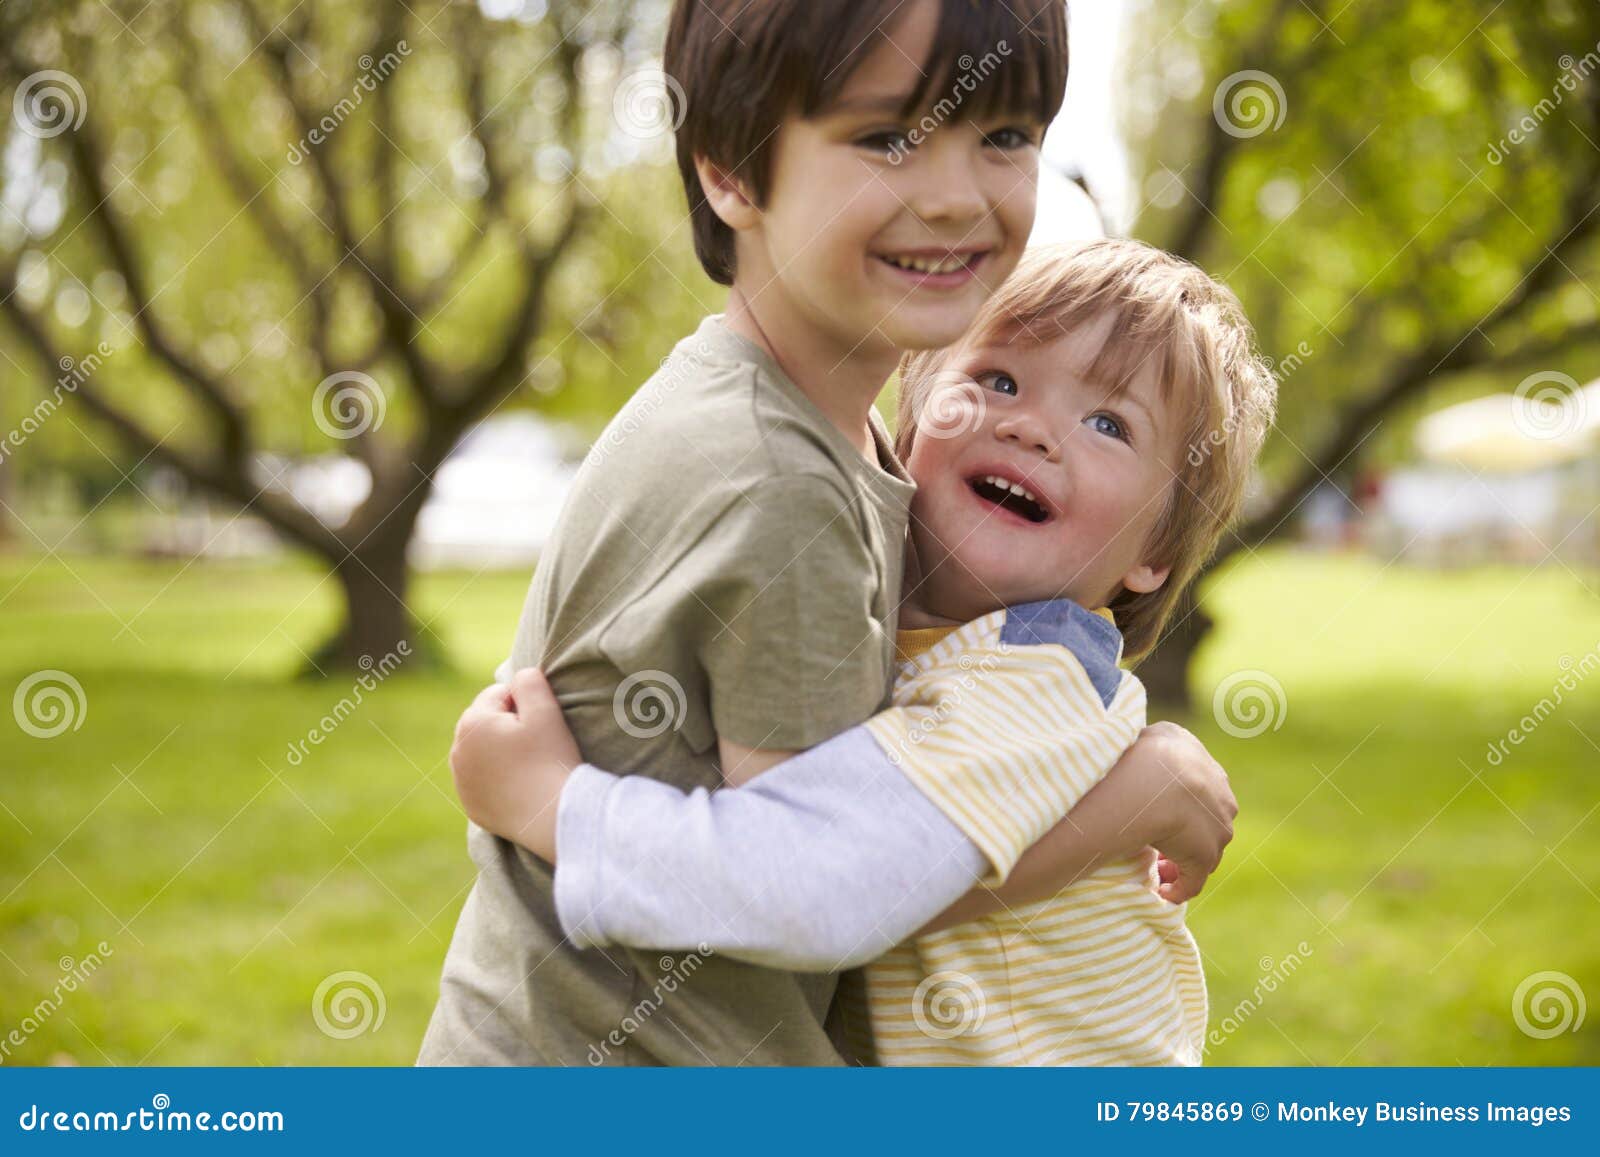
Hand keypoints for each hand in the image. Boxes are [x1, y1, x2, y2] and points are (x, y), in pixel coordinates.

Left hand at [449, 668, 580, 860]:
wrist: (552, 816)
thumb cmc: (551, 759)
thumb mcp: (546, 709)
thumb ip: (529, 680)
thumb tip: (519, 676)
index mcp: (471, 723)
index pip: (499, 694)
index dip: (525, 704)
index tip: (541, 725)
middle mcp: (457, 751)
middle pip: (487, 722)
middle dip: (508, 726)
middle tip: (537, 746)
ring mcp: (461, 781)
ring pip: (483, 751)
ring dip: (501, 750)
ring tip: (530, 765)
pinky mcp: (471, 805)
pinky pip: (483, 780)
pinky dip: (498, 778)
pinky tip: (520, 785)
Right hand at [1113, 721, 1236, 902]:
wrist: (1154, 781)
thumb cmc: (1141, 754)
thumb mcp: (1155, 734)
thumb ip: (1159, 743)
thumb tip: (1149, 746)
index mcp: (1205, 764)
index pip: (1201, 791)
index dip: (1179, 808)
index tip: (1156, 817)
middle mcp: (1220, 795)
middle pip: (1206, 822)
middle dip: (1184, 836)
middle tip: (1156, 848)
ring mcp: (1217, 829)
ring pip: (1201, 853)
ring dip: (1180, 864)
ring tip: (1156, 873)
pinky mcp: (1204, 857)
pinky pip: (1191, 880)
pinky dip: (1177, 889)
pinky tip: (1160, 892)